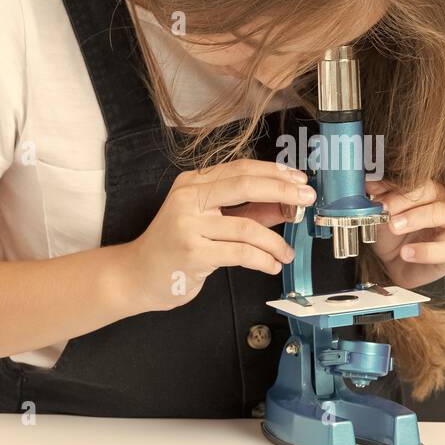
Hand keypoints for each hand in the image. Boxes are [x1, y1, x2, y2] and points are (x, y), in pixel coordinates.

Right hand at [126, 160, 315, 312]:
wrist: (137, 275)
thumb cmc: (176, 246)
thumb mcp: (211, 221)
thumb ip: (247, 211)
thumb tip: (286, 205)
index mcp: (193, 183)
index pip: (241, 169)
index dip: (274, 173)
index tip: (299, 181)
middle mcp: (188, 198)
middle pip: (245, 185)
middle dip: (282, 191)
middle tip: (306, 200)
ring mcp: (188, 225)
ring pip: (247, 227)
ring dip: (275, 242)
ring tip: (286, 253)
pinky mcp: (192, 253)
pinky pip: (240, 253)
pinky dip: (262, 260)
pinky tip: (272, 265)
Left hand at [367, 179, 444, 289]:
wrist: (399, 267)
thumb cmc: (396, 239)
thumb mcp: (383, 218)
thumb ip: (381, 201)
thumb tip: (370, 184)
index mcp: (429, 192)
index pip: (416, 181)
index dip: (396, 187)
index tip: (376, 195)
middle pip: (431, 191)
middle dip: (404, 199)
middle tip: (385, 210)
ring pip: (443, 213)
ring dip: (416, 218)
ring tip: (394, 227)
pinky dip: (425, 251)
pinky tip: (406, 252)